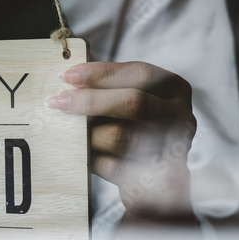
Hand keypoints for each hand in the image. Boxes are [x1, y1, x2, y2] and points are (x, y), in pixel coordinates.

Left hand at [46, 60, 196, 219]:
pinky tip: (78, 153)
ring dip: (87, 133)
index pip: (140, 73)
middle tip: (57, 102)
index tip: (66, 76)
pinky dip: (90, 158)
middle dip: (89, 101)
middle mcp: (181, 117)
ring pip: (120, 136)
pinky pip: (112, 166)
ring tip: (68, 131)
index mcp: (175, 90)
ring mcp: (173, 150)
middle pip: (134, 103)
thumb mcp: (130, 100)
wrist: (156, 185)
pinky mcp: (156, 181)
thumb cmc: (138, 132)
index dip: (100, 73)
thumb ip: (108, 79)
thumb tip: (77, 54)